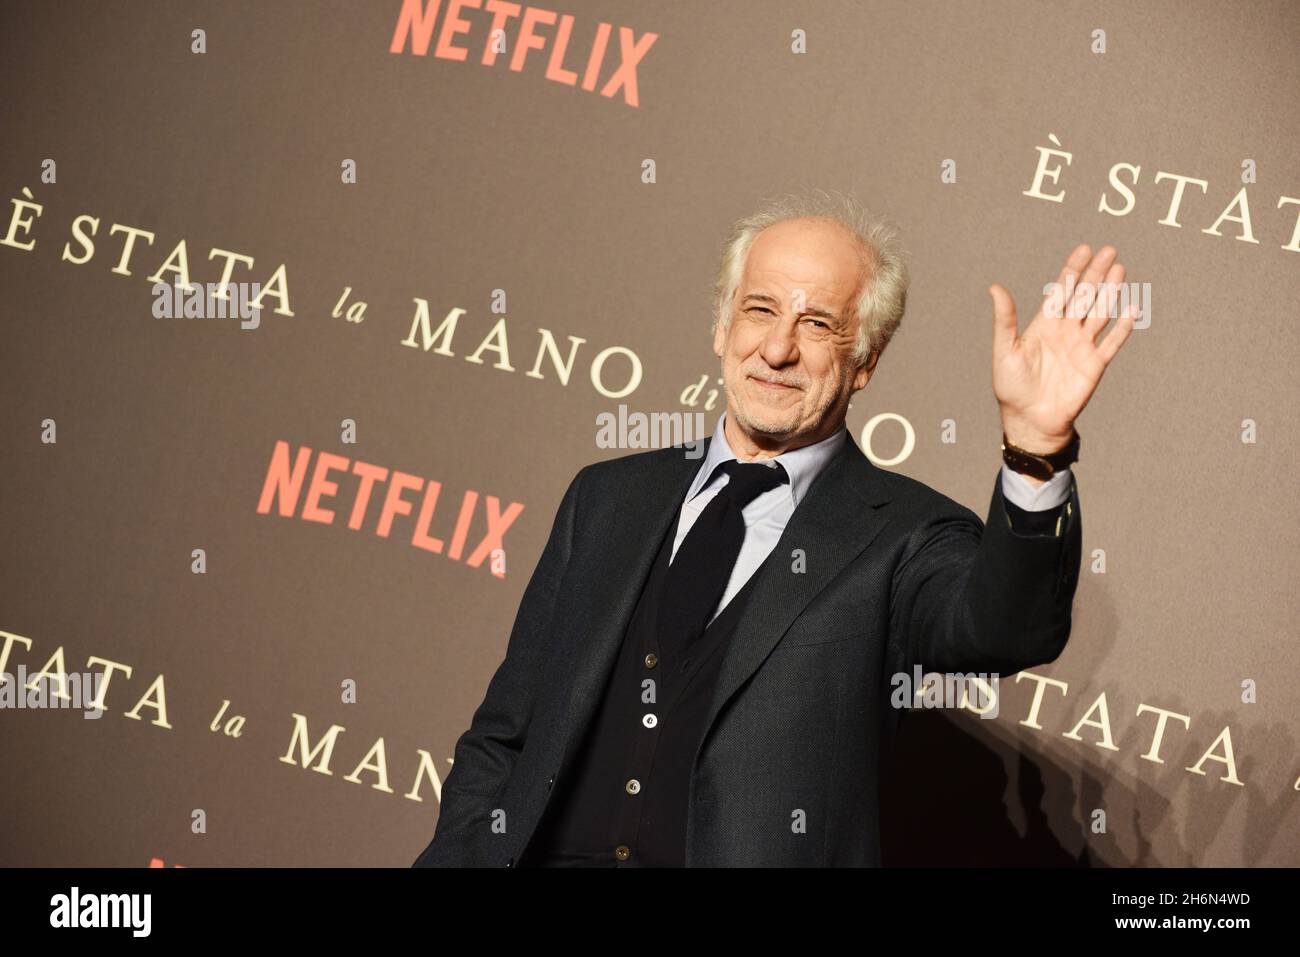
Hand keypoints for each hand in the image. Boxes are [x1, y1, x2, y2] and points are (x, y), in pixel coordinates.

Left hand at [989, 243, 1136, 453]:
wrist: (1029, 420)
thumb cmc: (1012, 387)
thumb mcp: (1004, 350)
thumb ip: (1005, 319)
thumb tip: (995, 287)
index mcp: (1044, 324)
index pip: (1062, 290)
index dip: (1073, 269)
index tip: (1084, 249)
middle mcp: (1066, 331)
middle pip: (1085, 296)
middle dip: (1097, 274)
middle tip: (1110, 250)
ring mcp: (1082, 347)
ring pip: (1100, 314)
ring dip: (1111, 293)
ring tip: (1121, 270)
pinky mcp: (1094, 366)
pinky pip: (1112, 343)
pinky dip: (1123, 328)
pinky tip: (1132, 309)